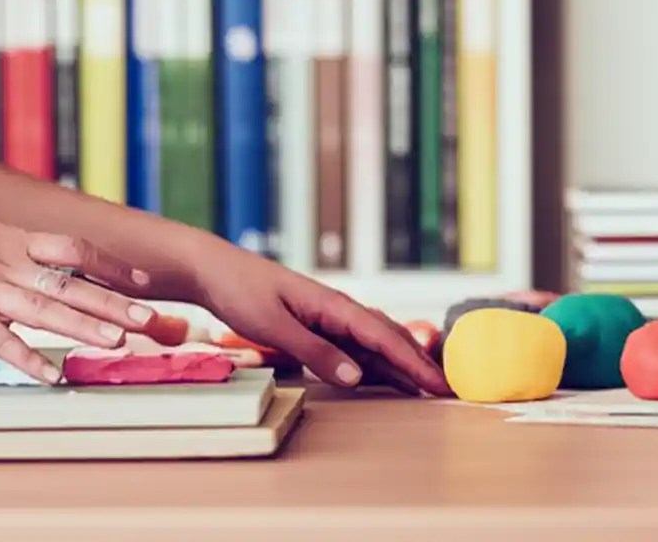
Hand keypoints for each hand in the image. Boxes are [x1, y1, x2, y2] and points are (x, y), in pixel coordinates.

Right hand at [0, 195, 156, 382]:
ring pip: (44, 309)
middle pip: (70, 283)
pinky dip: (27, 358)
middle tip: (150, 319)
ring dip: (83, 326)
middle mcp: (8, 261)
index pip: (76, 250)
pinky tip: (54, 375)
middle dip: (112, 302)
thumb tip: (40, 260)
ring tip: (118, 341)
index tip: (143, 282)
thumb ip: (12, 247)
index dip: (112, 266)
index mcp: (14, 238)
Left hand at [150, 237, 451, 396]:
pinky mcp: (316, 324)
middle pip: (388, 338)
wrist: (212, 269)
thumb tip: (356, 377)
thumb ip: (315, 352)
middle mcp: (338, 309)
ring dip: (401, 363)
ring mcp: (328, 316)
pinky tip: (385, 375)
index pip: (384, 337)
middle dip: (418, 363)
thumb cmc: (240, 291)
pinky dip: (374, 361)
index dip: (413, 362)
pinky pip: (354, 345)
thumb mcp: (273, 326)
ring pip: (374, 342)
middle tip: (444, 389)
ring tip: (424, 386)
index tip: (437, 383)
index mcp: (333, 305)